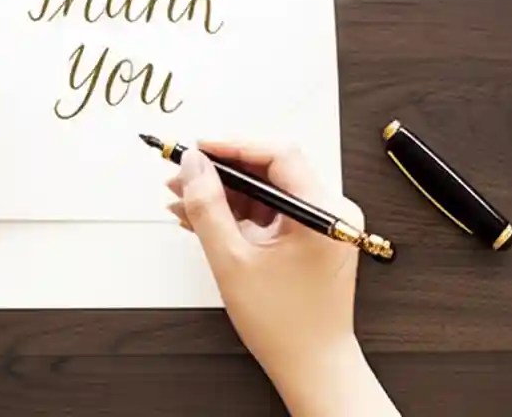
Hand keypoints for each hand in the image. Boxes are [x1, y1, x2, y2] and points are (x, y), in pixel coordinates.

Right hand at [167, 143, 395, 413]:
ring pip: (266, 190)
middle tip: (181, 175)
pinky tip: (202, 217)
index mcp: (323, 211)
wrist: (312, 366)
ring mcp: (321, 223)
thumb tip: (193, 166)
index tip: (197, 150)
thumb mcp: (232, 261)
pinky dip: (238, 213)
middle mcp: (330, 210)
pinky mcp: (310, 236)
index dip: (232, 146)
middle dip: (221, 171)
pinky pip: (270, 211)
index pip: (278, 153)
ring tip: (182, 199)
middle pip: (270, 169)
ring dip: (224, 193)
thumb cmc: (285, 325)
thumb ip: (208, 207)